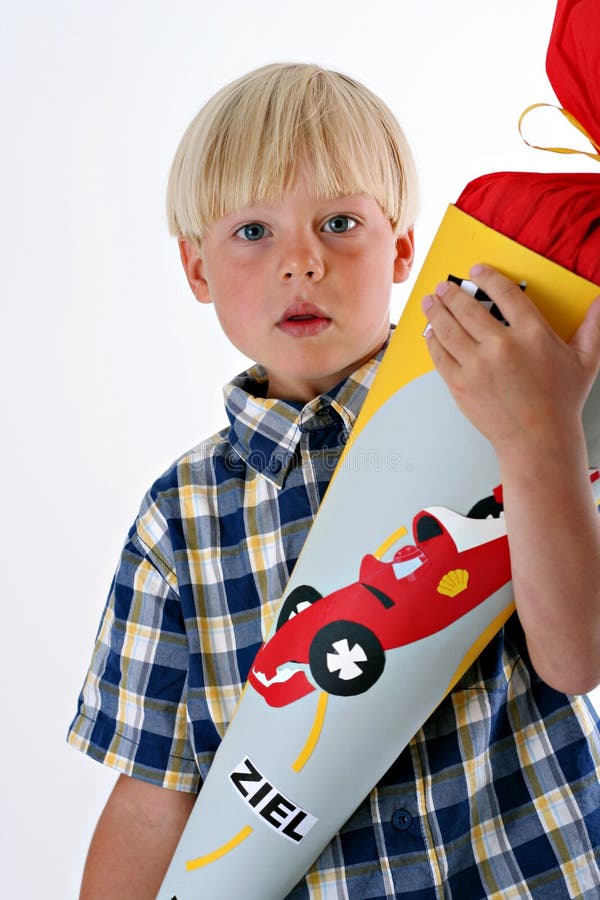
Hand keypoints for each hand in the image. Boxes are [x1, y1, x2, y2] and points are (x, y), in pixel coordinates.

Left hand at [421, 264, 599, 458]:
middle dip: (452, 293)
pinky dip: (433, 341)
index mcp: (532, 334)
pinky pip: (440, 355)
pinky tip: (431, 333)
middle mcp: (502, 346)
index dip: (487, 277)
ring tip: (430, 302)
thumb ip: (591, 327)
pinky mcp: (460, 384)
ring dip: (435, 311)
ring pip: (448, 328)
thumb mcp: (585, 361)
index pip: (505, 292)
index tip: (477, 270)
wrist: (538, 441)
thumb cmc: (561, 402)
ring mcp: (477, 365)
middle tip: (444, 286)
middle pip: (468, 307)